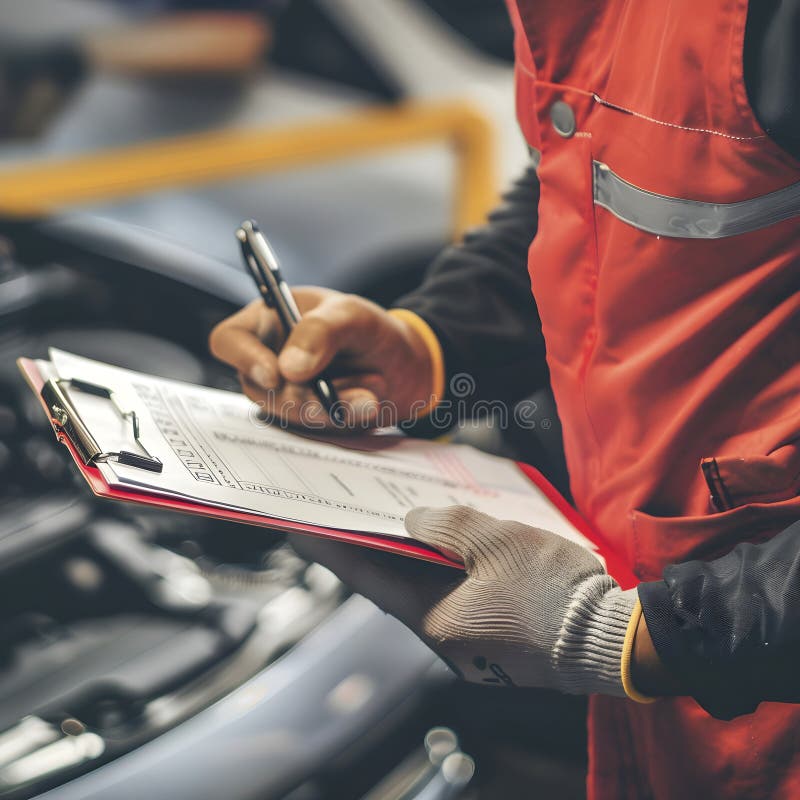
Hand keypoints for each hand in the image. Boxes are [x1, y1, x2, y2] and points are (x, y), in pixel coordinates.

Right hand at [209, 288, 434, 429]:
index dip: (244, 360)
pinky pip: (315, 430)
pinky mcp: (307, 419)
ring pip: (290, 414)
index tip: (276, 375)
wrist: (407, 364)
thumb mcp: (351, 314)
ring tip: (372, 390)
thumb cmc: (371, 329)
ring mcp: (286, 394)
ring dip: (334, 406)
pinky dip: (345, 418)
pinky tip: (371, 402)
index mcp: (267, 323)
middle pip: (261, 389)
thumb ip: (321, 331)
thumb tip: (286, 370)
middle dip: (307, 394)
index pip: (228, 342)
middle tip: (350, 388)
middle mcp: (268, 360)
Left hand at [290, 506, 636, 693]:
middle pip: (394, 588)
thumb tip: (413, 520)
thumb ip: (448, 527)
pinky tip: (449, 551)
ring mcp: (469, 647)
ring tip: (398, 525)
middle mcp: (445, 639)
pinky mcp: (492, 644)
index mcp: (436, 618)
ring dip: (410, 563)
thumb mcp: (497, 541)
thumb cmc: (553, 589)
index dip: (332, 549)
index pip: (369, 577)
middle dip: (372, 551)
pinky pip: (454, 603)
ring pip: (425, 596)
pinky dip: (442, 576)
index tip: (299, 527)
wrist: (612, 639)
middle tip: (350, 516)